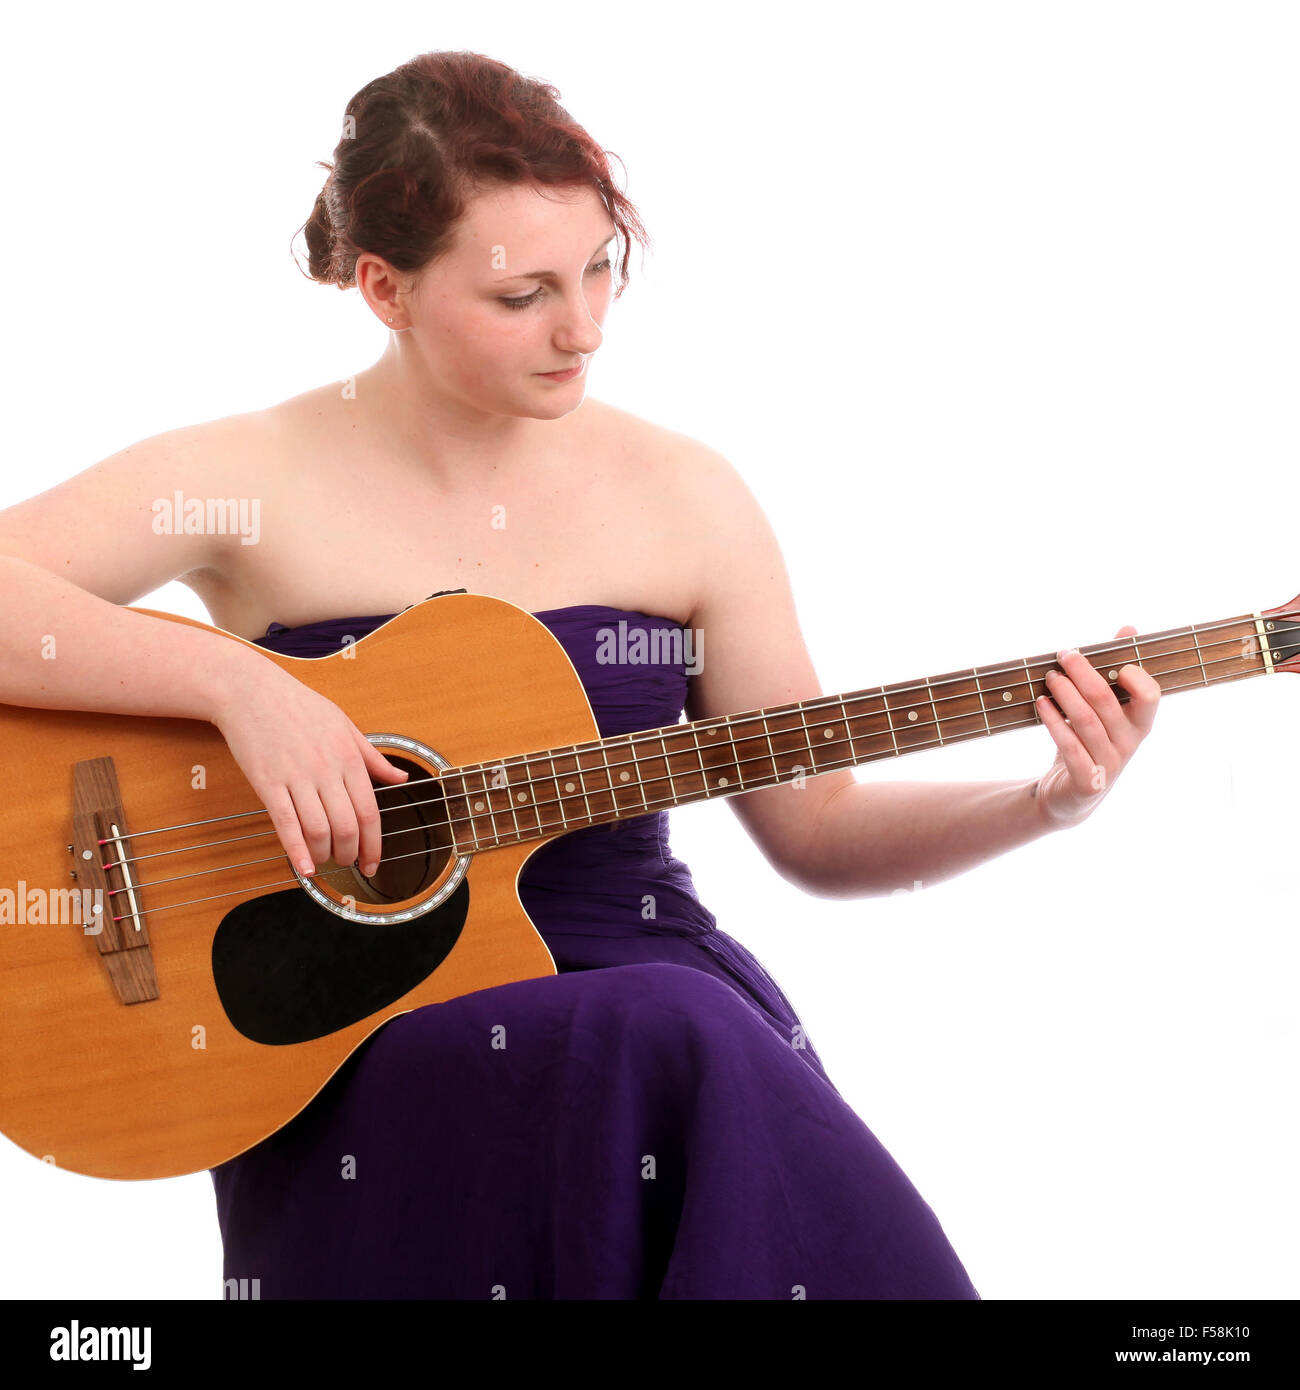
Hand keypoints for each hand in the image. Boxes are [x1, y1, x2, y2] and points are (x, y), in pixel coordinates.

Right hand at [210, 656, 409, 876]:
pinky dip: (296, 851)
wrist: (251, 691)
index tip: (374, 863)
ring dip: (325, 854)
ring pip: (318, 829)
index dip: (374, 844)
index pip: (370, 812)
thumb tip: (401, 777)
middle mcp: (326, 770)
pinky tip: (304, 867)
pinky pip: (285, 823)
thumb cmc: (299, 705)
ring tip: (326, 860)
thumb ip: (373, 756)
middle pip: (347, 826)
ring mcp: (296, 778)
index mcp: (349, 757)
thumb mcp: (345, 724)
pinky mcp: (267, 783)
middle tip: (349, 863)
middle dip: (351, 853)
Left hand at [1032, 624, 1161, 827]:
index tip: (1107, 656)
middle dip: (1083, 673)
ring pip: (1086, 721)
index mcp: (1140, 724)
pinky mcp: (1087, 780)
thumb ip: (1115, 671)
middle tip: (1063, 654)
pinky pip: (1069, 746)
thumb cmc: (1089, 743)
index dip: (1133, 673)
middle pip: (1107, 700)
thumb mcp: (1105, 710)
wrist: (1070, 796)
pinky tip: (1041, 703)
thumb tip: (1128, 629)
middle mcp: (1129, 743)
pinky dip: (1054, 721)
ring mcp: (1109, 763)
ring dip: (1064, 693)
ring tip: (1049, 676)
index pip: (1151, 695)